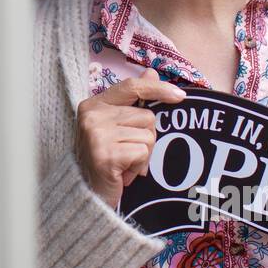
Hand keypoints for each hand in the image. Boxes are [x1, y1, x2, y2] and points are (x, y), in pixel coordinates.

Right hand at [74, 66, 186, 209]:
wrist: (88, 196)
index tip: (180, 95)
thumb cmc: (105, 159)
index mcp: (93, 104)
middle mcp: (92, 115)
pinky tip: (124, 173)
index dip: (158, 87)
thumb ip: (132, 100)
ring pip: (148, 135)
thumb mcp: (116, 126)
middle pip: (146, 116)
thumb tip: (152, 71)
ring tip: (125, 163)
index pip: (132, 86)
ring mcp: (97, 134)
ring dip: (143, 154)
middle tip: (128, 152)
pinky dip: (140, 166)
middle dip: (146, 137)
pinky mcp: (106, 154)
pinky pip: (143, 152)